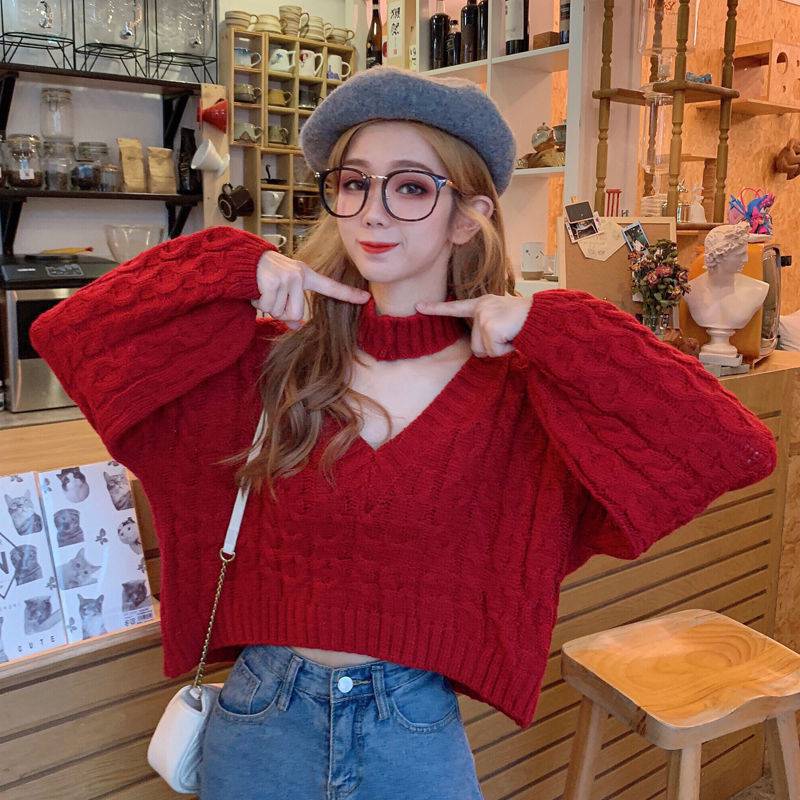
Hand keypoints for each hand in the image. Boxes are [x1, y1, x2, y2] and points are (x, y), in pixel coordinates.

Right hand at [252, 248, 369, 328]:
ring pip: (281, 312)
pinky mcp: (273, 282)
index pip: (331, 287)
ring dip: (269, 307)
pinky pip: (269, 307)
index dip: (348, 295)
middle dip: (280, 312)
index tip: (366, 298)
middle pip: (296, 314)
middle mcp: (300, 275)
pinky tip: (257, 290)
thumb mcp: (284, 290)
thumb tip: (296, 327)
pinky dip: (259, 303)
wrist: (244, 261)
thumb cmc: (266, 278)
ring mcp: (287, 278)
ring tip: (265, 291)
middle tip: (272, 297)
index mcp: (307, 276)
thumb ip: (291, 308)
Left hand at [415, 294, 531, 356]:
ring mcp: (485, 317)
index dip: (435, 308)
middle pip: (474, 346)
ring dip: (499, 349)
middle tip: (508, 334)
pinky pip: (493, 352)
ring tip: (512, 334)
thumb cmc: (524, 321)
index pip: (455, 308)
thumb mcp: (501, 320)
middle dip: (491, 347)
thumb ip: (487, 329)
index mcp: (482, 304)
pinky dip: (506, 350)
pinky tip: (514, 337)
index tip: (417, 306)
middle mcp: (480, 308)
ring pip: (482, 351)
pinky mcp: (491, 327)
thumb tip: (479, 350)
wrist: (543, 317)